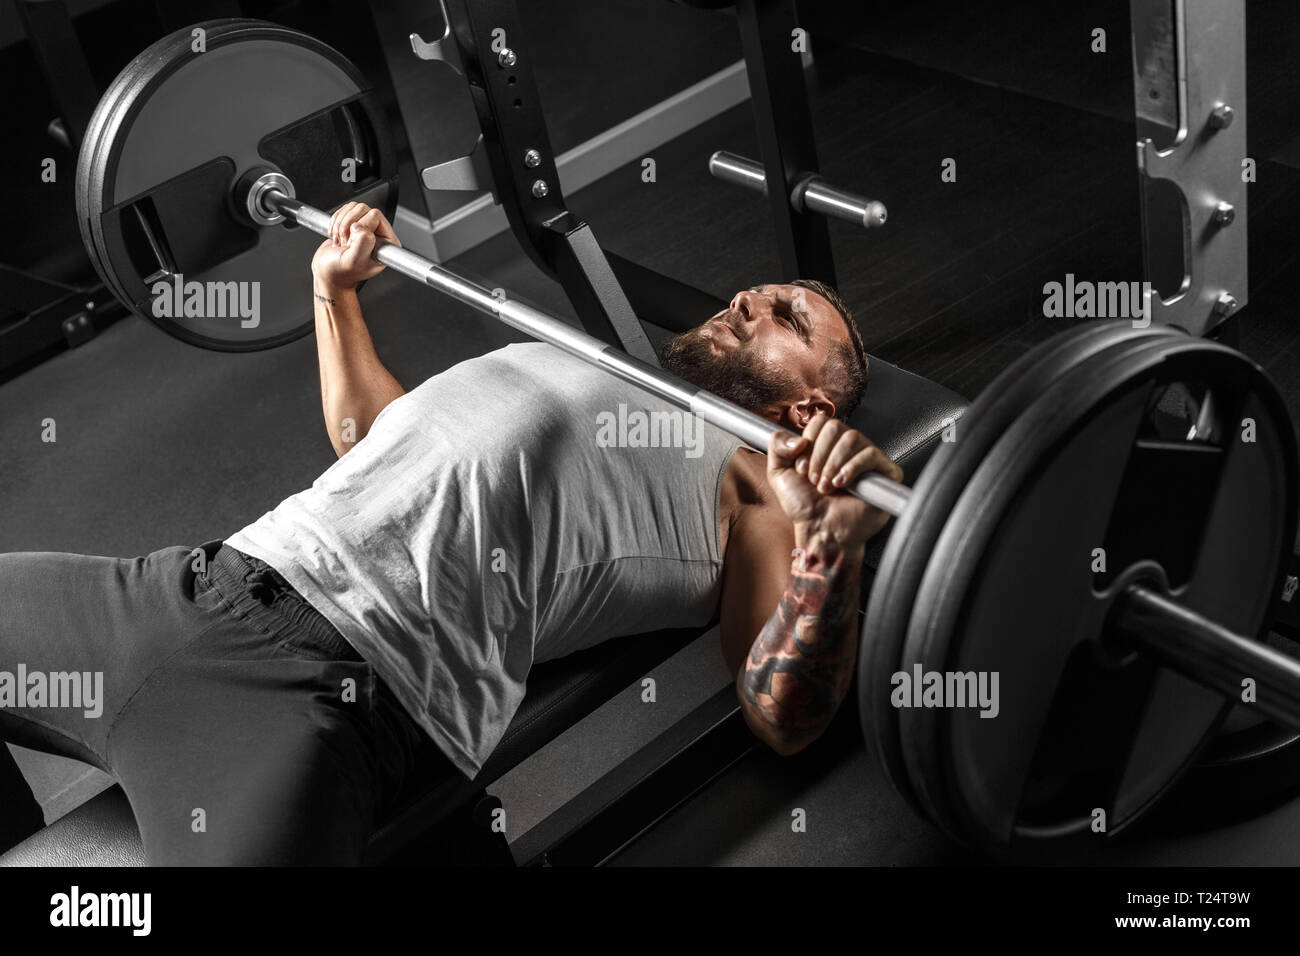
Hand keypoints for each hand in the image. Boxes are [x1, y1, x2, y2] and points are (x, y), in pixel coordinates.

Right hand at [310, 202, 399, 292]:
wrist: (328, 272)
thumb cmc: (342, 272)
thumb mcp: (353, 261)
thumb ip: (362, 244)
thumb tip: (361, 227)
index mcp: (386, 244)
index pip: (376, 216)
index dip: (360, 226)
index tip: (353, 242)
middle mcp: (379, 234)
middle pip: (363, 209)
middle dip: (348, 225)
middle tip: (346, 242)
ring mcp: (366, 227)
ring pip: (353, 207)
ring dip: (341, 224)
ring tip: (342, 240)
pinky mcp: (353, 222)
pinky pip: (345, 209)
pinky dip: (336, 221)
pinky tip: (337, 235)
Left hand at [766, 411, 902, 553]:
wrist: (820, 531)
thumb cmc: (805, 507)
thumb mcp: (778, 472)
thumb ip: (777, 445)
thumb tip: (798, 438)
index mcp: (827, 444)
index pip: (821, 421)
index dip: (808, 442)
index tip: (802, 467)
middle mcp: (848, 448)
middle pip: (836, 427)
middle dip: (819, 456)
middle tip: (814, 479)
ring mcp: (867, 459)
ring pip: (852, 438)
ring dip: (833, 465)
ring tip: (827, 486)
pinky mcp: (885, 472)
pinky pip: (872, 454)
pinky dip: (852, 468)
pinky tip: (842, 483)